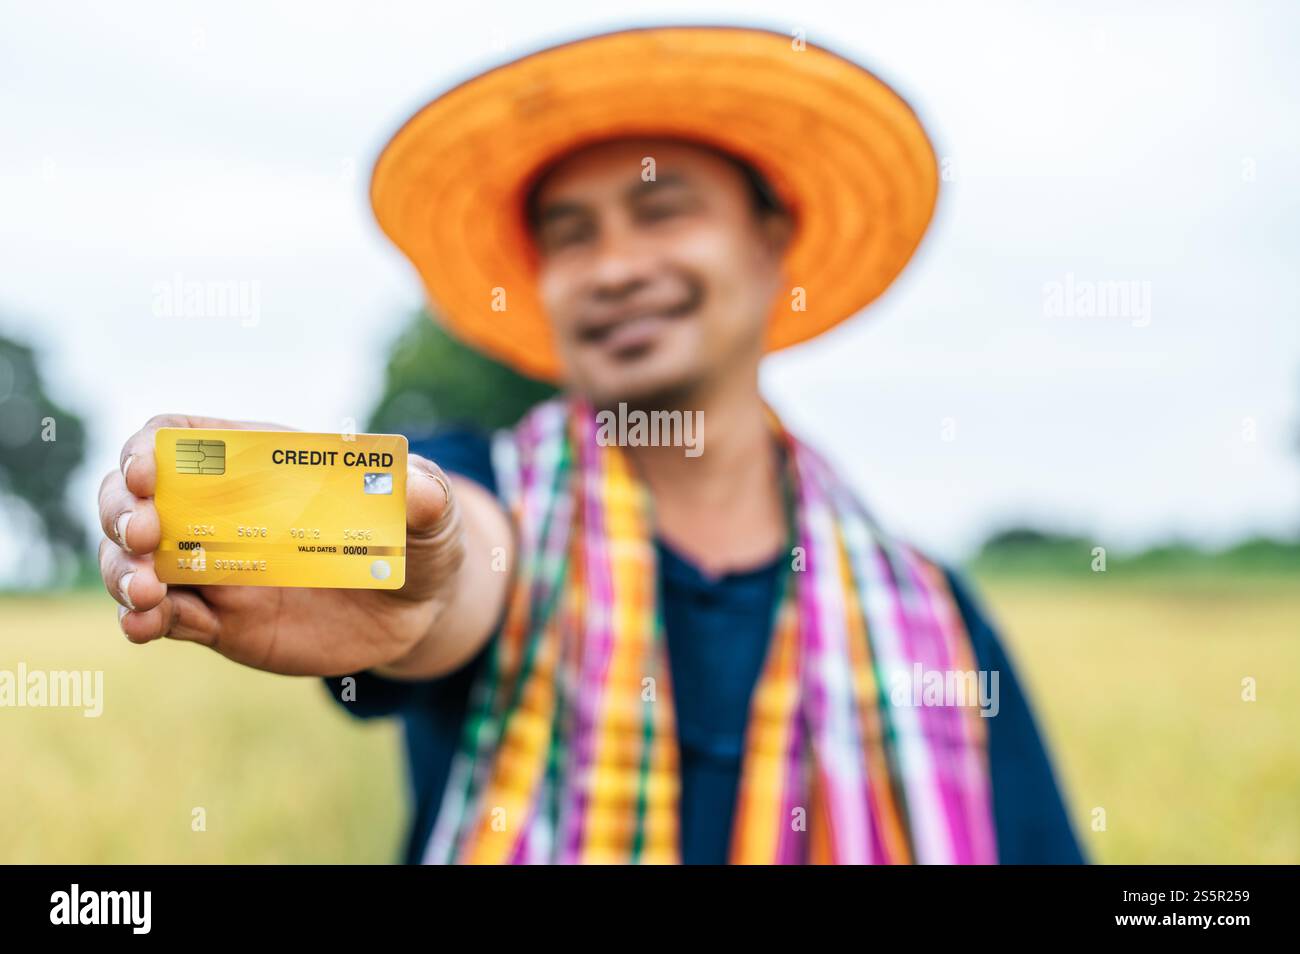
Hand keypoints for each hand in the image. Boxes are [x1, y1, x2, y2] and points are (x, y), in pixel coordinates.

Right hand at [96, 414, 463, 675]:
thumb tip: (418, 489)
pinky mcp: (220, 620)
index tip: (147, 472)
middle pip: (137, 496)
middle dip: (121, 510)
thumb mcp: (432, 516)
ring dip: (123, 571)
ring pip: (136, 560)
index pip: (181, 437)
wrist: (416, 610)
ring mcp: (216, 567)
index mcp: (261, 464)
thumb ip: (427, 499)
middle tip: (143, 536)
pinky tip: (148, 627)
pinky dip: (144, 621)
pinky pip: (165, 617)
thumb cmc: (418, 539)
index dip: (149, 448)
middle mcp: (223, 511)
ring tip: (146, 593)